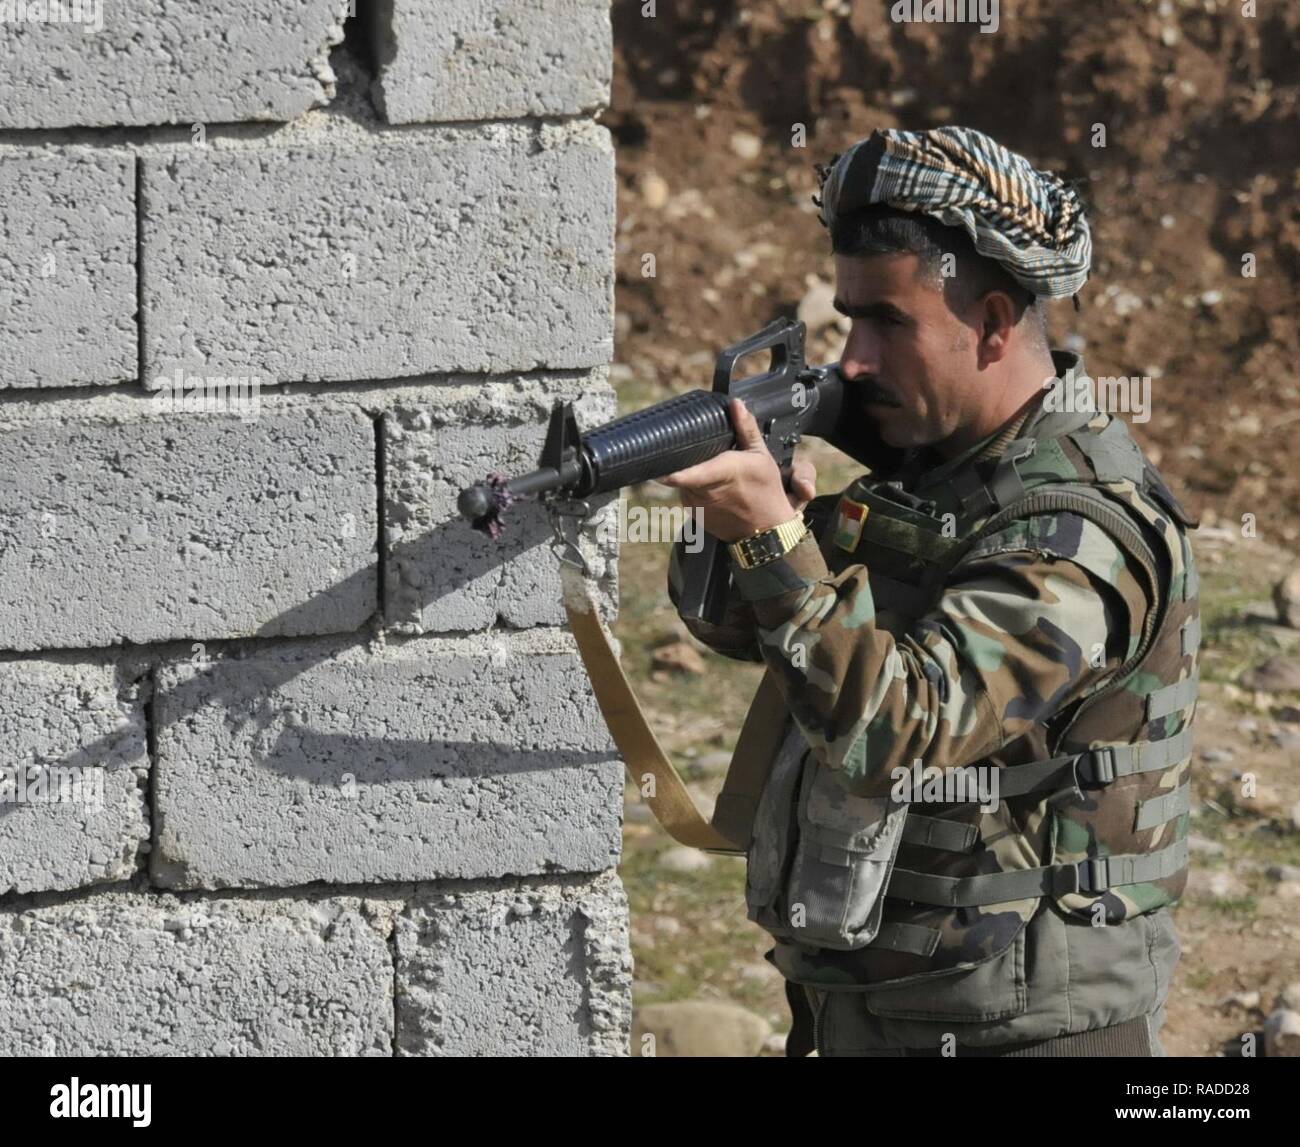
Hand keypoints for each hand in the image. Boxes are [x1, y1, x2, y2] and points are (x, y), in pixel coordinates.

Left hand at [660, 398, 816, 543]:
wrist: (765, 532)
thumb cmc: (765, 492)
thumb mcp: (761, 456)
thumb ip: (746, 429)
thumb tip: (736, 404)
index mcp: (721, 472)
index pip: (686, 472)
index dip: (668, 470)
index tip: (654, 462)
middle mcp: (704, 490)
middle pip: (681, 467)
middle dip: (685, 457)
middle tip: (697, 450)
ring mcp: (696, 505)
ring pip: (682, 480)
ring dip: (690, 472)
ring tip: (711, 469)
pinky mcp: (694, 515)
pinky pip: (686, 493)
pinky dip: (694, 487)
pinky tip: (712, 487)